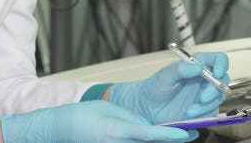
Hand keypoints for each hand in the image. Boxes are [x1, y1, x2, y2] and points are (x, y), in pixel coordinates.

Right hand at [0, 100, 195, 142]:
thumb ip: (133, 119)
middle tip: (191, 134)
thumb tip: (153, 128)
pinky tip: (156, 137)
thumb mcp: (110, 110)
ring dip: (161, 142)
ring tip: (179, 135)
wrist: (59, 130)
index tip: (188, 132)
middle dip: (171, 142)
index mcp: (117, 131)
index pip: (150, 135)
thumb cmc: (82, 116)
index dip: (171, 135)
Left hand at [110, 52, 229, 123]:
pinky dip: (203, 116)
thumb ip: (179, 69)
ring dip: (206, 106)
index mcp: (196, 66)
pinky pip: (212, 113)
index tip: (217, 73)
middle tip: (201, 99)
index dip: (222, 65)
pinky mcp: (203, 111)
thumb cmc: (154, 88)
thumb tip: (197, 67)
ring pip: (218, 99)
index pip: (218, 59)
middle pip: (223, 81)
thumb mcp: (164, 76)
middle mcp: (204, 80)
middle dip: (214, 91)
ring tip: (188, 112)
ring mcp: (204, 96)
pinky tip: (189, 117)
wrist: (147, 109)